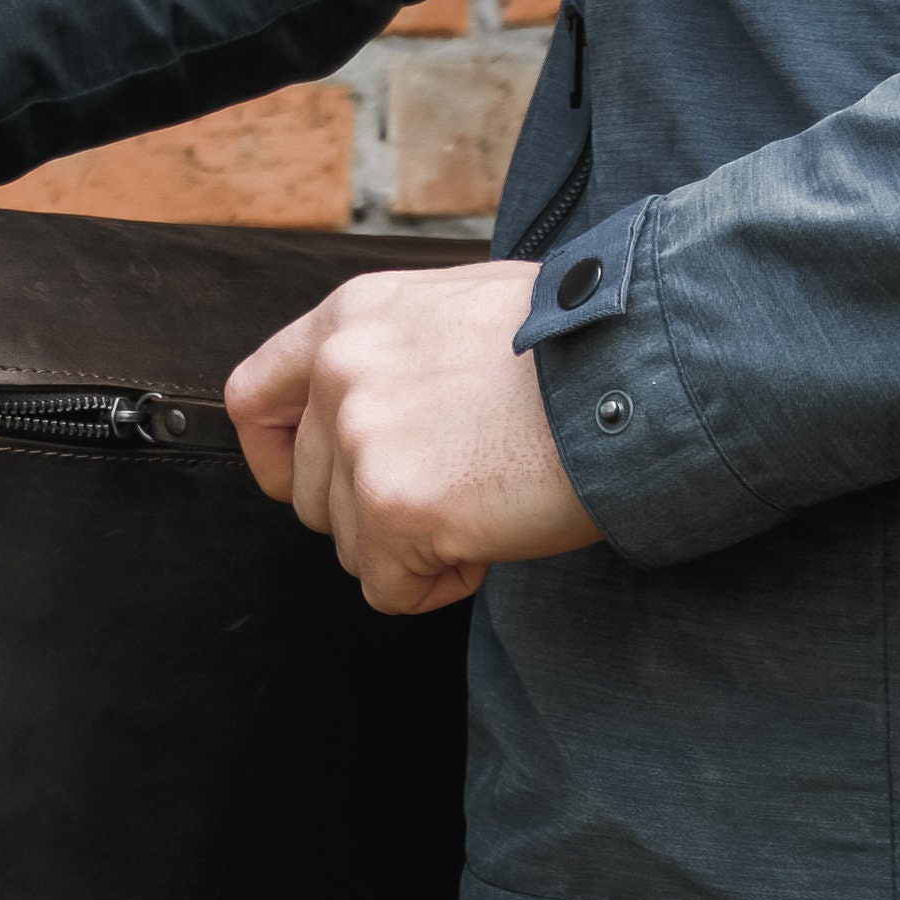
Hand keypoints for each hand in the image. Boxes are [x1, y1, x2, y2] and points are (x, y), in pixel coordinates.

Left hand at [224, 260, 600, 612]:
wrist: (646, 365)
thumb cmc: (582, 343)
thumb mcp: (461, 310)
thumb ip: (397, 354)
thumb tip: (375, 407)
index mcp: (351, 319)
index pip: (253, 398)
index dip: (277, 457)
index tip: (311, 481)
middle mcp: (342, 373)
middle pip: (312, 495)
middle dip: (375, 515)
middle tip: (459, 490)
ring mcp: (364, 442)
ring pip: (352, 548)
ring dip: (415, 547)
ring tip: (490, 499)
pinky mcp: (397, 509)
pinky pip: (390, 590)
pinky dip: (440, 583)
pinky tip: (493, 535)